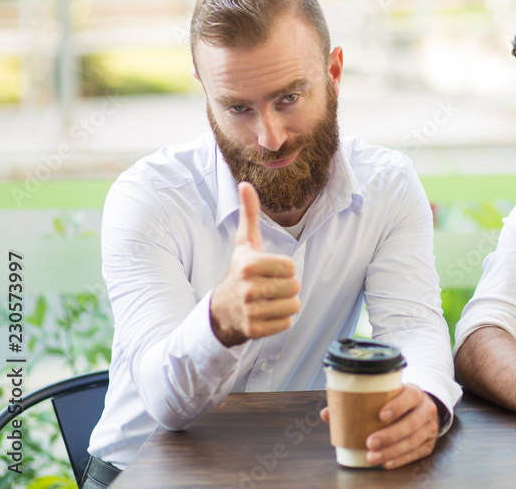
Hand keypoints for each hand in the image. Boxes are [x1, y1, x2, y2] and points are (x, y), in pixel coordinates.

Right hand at [209, 182, 300, 345]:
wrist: (220, 311)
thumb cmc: (239, 272)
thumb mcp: (244, 244)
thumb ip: (249, 214)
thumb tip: (245, 183)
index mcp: (248, 265)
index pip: (291, 267)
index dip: (284, 269)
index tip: (268, 271)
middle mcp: (248, 289)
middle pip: (295, 286)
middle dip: (286, 287)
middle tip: (268, 288)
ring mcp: (250, 311)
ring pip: (293, 306)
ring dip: (285, 304)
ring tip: (267, 301)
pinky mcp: (255, 331)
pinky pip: (287, 324)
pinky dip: (280, 321)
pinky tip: (265, 315)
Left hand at [320, 384, 439, 468]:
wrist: (421, 408)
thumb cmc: (397, 401)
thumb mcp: (383, 395)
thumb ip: (356, 402)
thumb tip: (328, 413)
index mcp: (414, 392)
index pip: (409, 396)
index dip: (397, 405)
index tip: (380, 415)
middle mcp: (426, 409)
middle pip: (412, 423)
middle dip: (390, 435)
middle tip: (370, 442)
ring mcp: (429, 427)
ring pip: (413, 441)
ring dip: (392, 451)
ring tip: (373, 457)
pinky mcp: (429, 443)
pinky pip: (416, 453)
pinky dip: (400, 460)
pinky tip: (386, 462)